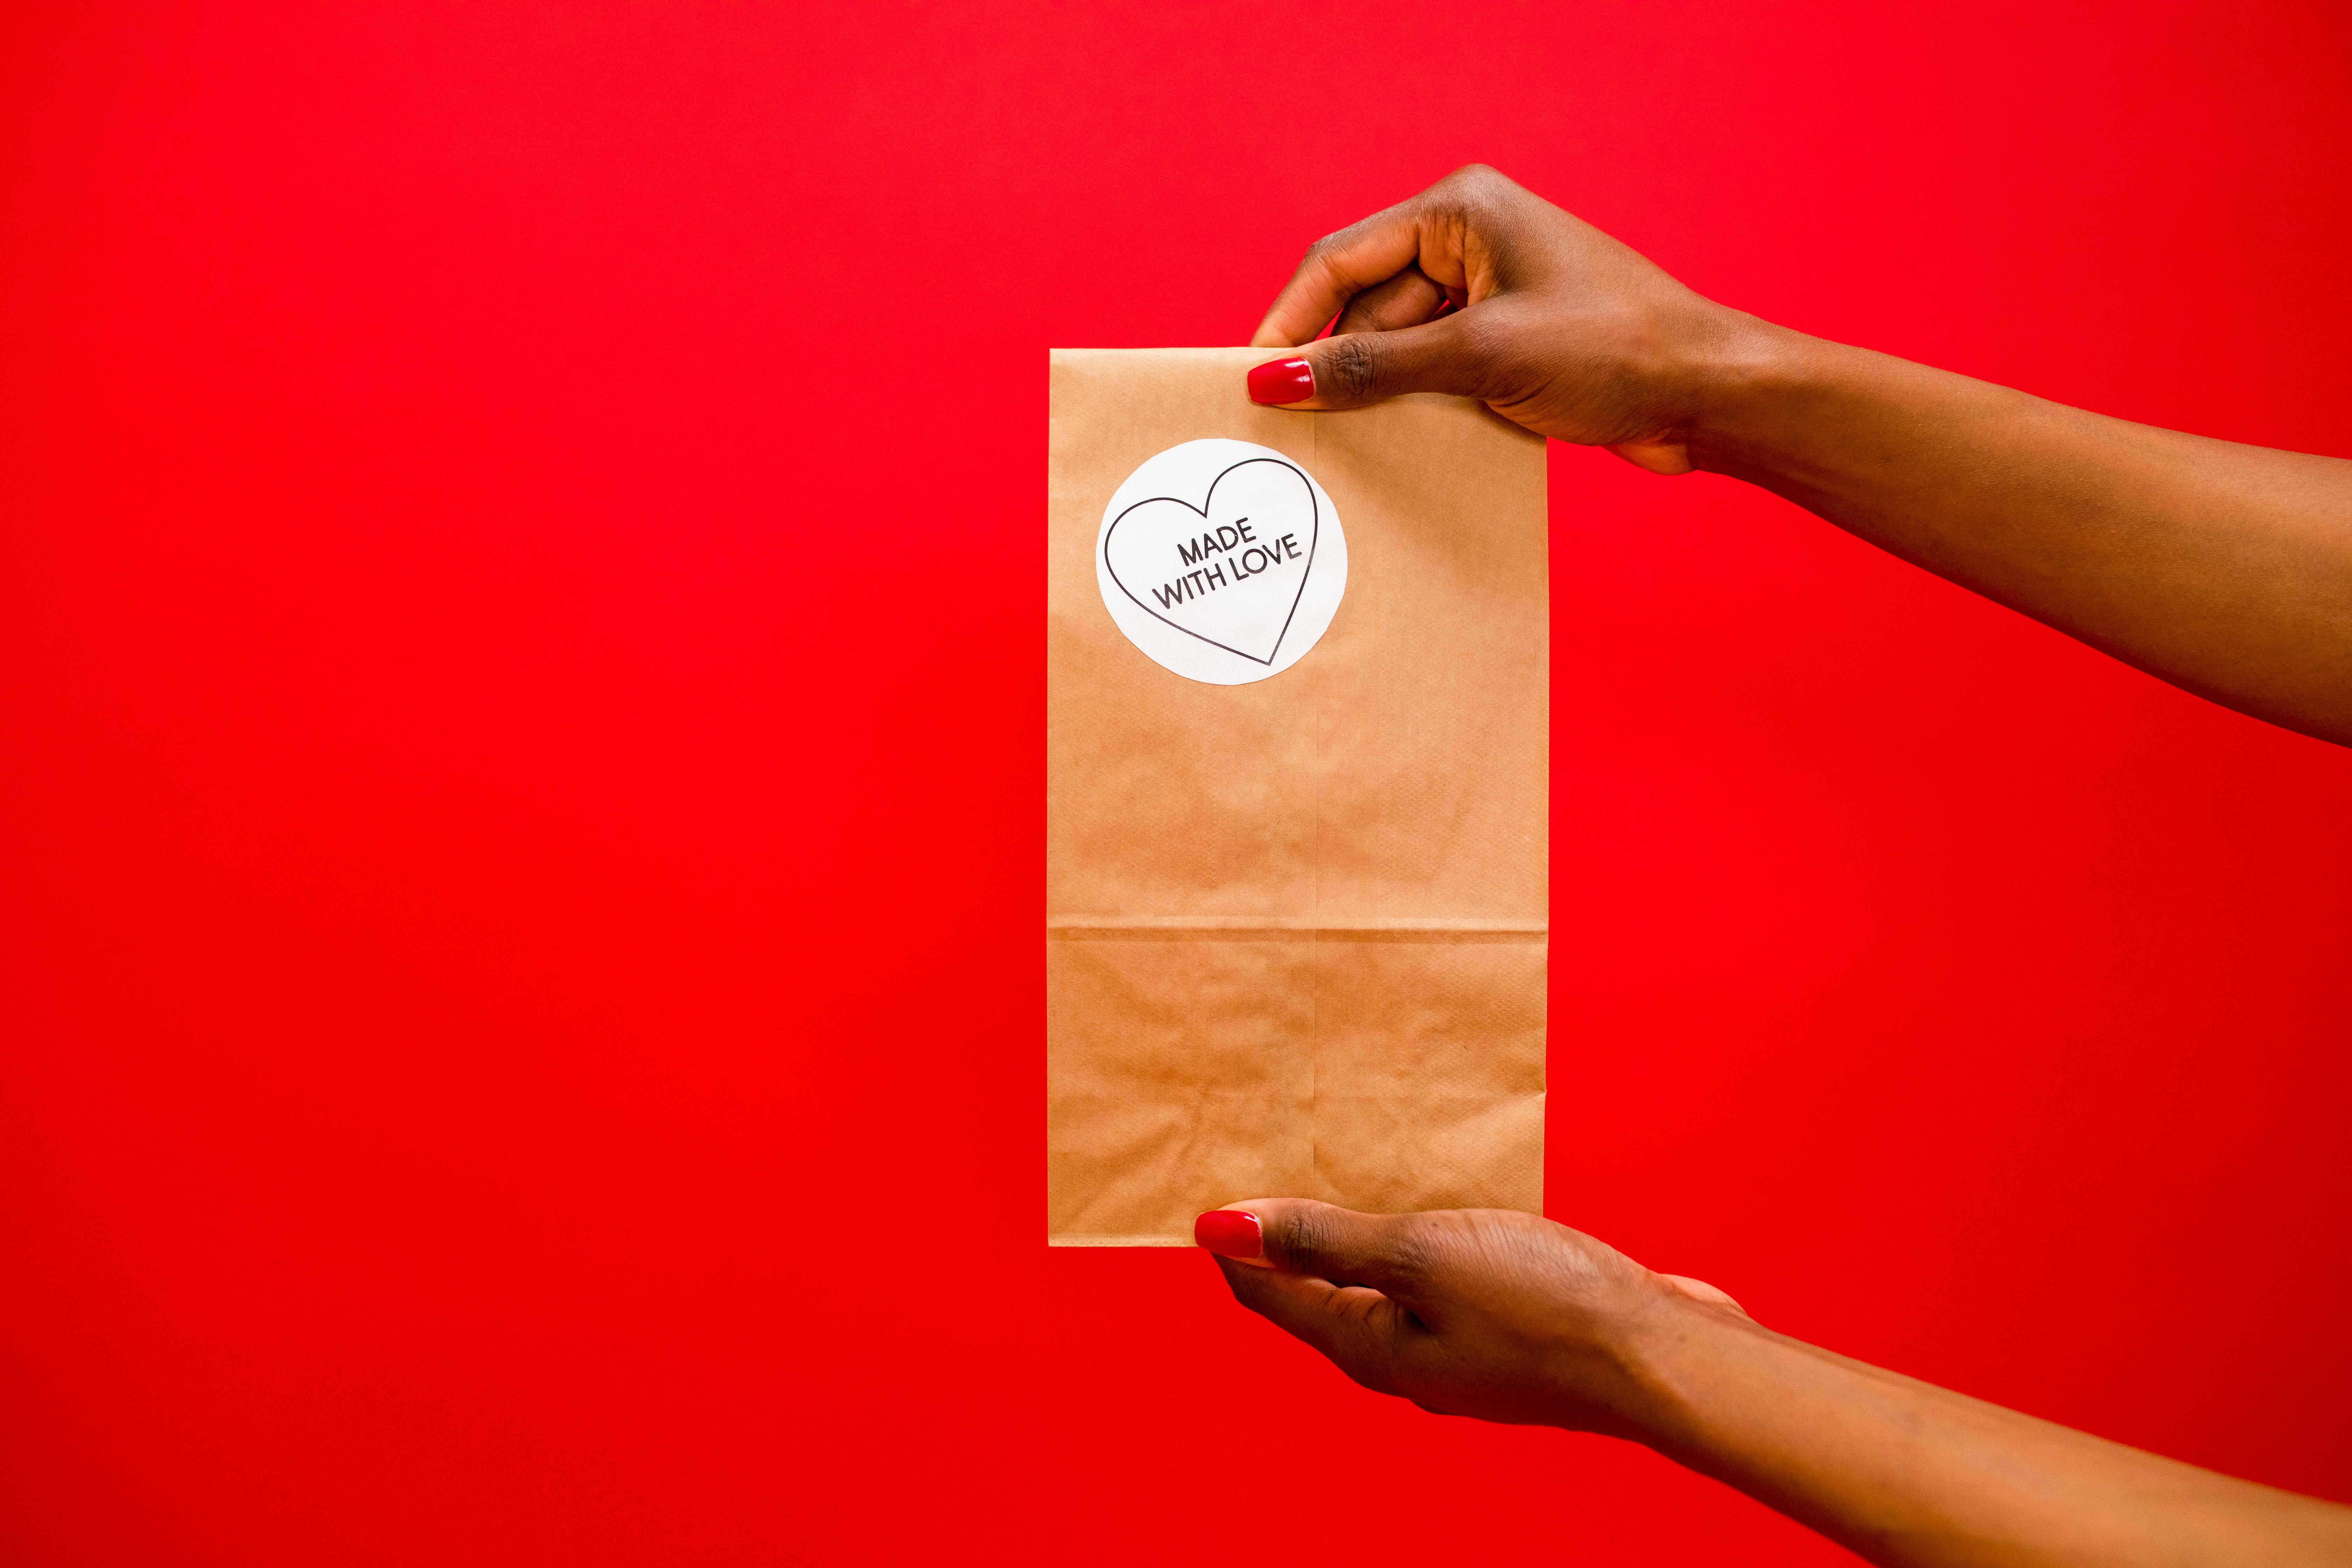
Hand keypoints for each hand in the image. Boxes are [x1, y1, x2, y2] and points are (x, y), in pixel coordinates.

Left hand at [1202, 1199, 1744, 1434]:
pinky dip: (1413, 1246)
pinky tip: (1427, 1218)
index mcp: (1370, 1347)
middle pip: (1319, 1297)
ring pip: (1382, 1289)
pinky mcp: (1509, 1331)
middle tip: (1251, 1182)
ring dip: (1350, 1242)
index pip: (1270, 1295)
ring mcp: (1461, 1349)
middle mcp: (1407, 1357)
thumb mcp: (1418, 1255)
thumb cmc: (1546, 1307)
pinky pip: (1439, 1283)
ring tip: (1327, 1185)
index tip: (1201, 1193)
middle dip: (1282, 1243)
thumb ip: (1324, 1239)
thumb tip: (1220, 1229)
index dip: (1232, 1244)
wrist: (1661, 1356)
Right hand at [1246, 165, 1770, 473]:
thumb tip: (1277, 380)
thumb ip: (1374, 367)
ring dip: (1380, 397)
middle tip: (1299, 430)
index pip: (1340, 261)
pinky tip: (1402, 448)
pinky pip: (1433, 376)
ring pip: (1396, 350)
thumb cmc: (1617, 348)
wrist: (1708, 392)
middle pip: (1365, 309)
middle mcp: (1469, 243)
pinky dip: (1416, 411)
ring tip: (1355, 446)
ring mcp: (1488, 297)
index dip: (1289, 322)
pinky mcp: (1505, 347)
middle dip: (1338, 367)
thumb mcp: (1482, 356)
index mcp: (1460, 211)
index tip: (1252, 381)